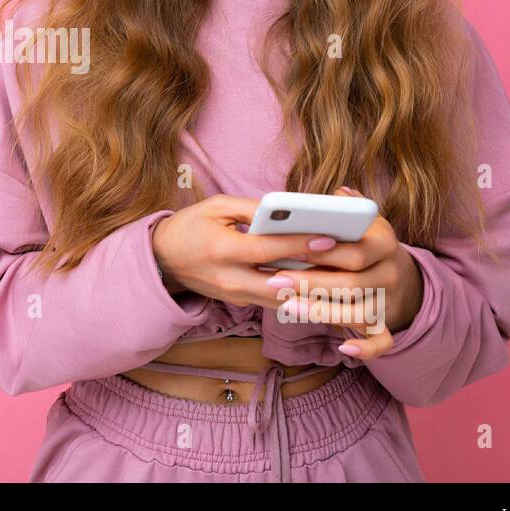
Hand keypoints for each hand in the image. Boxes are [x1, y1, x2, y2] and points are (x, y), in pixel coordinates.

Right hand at [152, 193, 343, 310]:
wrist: (161, 260)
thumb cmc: (189, 227)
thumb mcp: (216, 207)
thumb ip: (252, 208)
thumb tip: (290, 209)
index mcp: (222, 251)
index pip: (268, 250)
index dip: (299, 245)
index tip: (329, 237)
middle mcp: (230, 280)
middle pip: (282, 284)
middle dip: (316, 275)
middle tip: (348, 262)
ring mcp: (235, 297)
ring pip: (284, 300)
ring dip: (313, 290)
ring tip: (343, 275)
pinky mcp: (240, 304)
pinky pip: (276, 302)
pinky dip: (300, 295)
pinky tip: (323, 285)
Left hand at [266, 186, 424, 360]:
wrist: (397, 272)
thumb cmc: (364, 242)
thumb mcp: (362, 221)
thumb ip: (346, 209)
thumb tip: (339, 194)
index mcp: (384, 242)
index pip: (358, 250)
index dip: (331, 251)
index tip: (301, 248)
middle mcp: (389, 273)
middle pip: (352, 283)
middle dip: (311, 282)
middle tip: (275, 279)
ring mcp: (388, 300)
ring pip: (358, 312)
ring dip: (322, 312)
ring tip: (288, 306)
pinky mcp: (386, 323)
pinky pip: (382, 341)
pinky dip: (366, 347)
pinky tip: (343, 348)